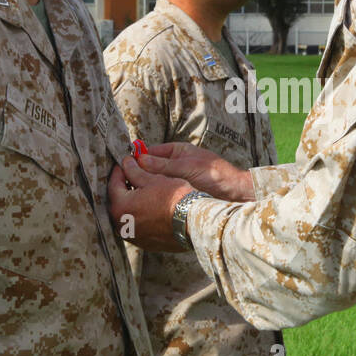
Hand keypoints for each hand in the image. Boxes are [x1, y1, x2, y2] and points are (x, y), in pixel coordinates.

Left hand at [108, 156, 193, 251]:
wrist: (193, 223)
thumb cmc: (174, 199)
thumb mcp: (153, 179)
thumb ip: (135, 171)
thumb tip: (127, 163)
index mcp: (120, 207)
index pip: (113, 184)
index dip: (120, 171)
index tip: (127, 163)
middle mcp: (122, 225)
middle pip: (119, 201)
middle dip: (125, 188)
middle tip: (135, 176)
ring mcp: (134, 237)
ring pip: (128, 215)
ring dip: (134, 203)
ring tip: (146, 192)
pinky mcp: (146, 244)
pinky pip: (139, 226)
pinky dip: (142, 216)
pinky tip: (154, 208)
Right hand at [135, 142, 254, 201]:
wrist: (233, 195)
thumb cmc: (215, 175)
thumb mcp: (187, 167)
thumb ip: (163, 165)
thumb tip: (139, 160)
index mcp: (177, 152)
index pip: (151, 152)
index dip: (137, 158)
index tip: (123, 165)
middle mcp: (174, 165)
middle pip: (150, 169)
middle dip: (138, 175)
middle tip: (122, 183)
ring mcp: (175, 181)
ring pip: (154, 183)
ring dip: (144, 188)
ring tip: (129, 194)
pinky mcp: (177, 196)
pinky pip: (161, 196)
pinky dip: (153, 198)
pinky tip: (143, 204)